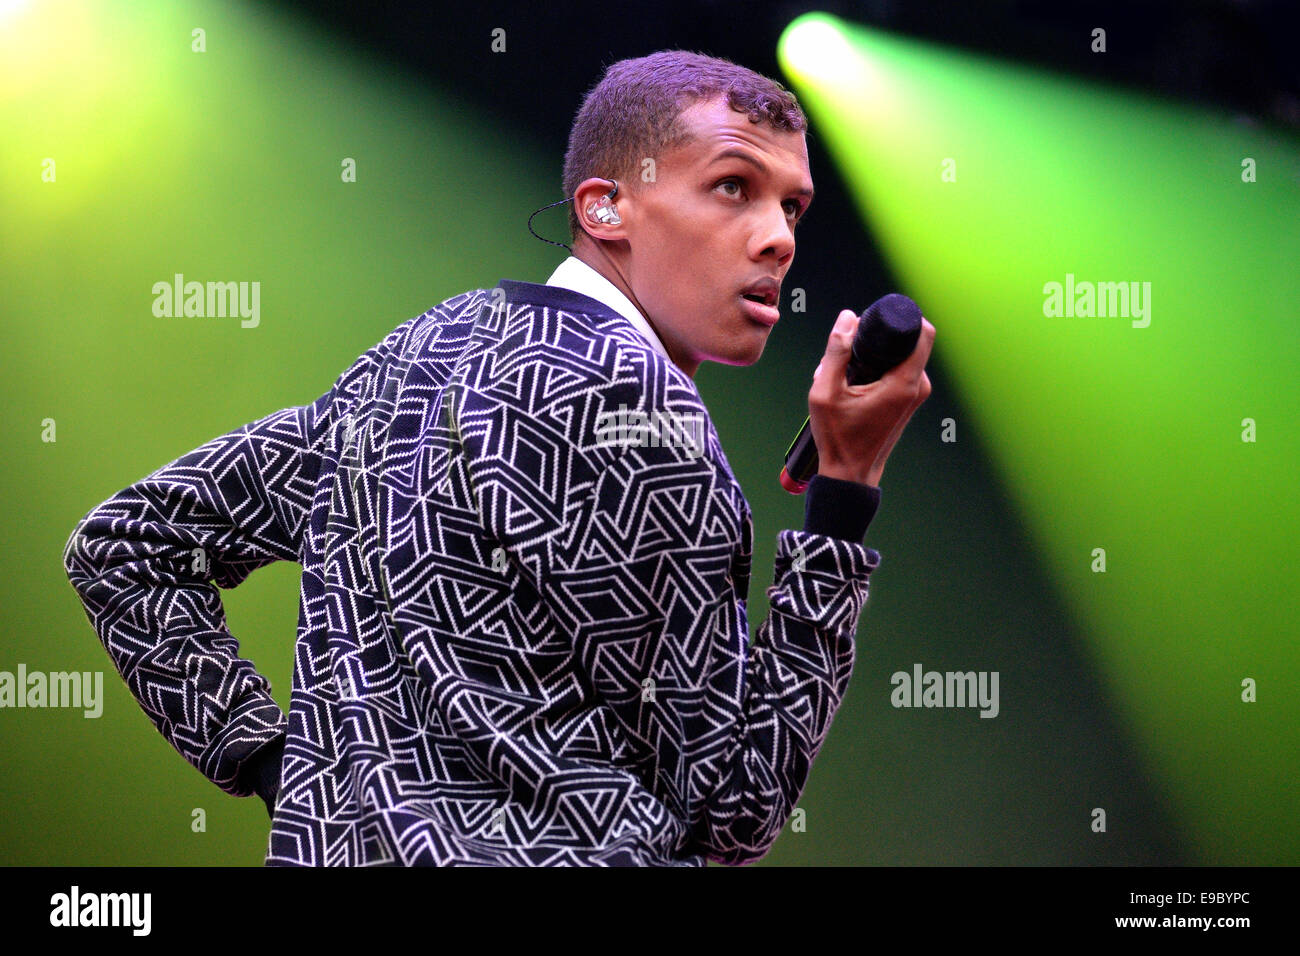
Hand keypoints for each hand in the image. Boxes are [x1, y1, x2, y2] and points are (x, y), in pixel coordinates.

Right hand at [807, 308, 934, 486]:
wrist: (850, 474)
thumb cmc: (838, 437)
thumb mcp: (825, 392)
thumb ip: (835, 352)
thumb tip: (848, 317)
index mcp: (905, 383)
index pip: (923, 331)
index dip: (902, 318)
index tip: (874, 321)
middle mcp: (918, 387)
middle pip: (908, 341)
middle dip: (880, 338)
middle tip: (850, 355)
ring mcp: (917, 395)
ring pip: (901, 356)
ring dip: (876, 356)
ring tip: (848, 378)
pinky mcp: (909, 401)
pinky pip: (899, 371)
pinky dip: (879, 369)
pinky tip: (855, 386)